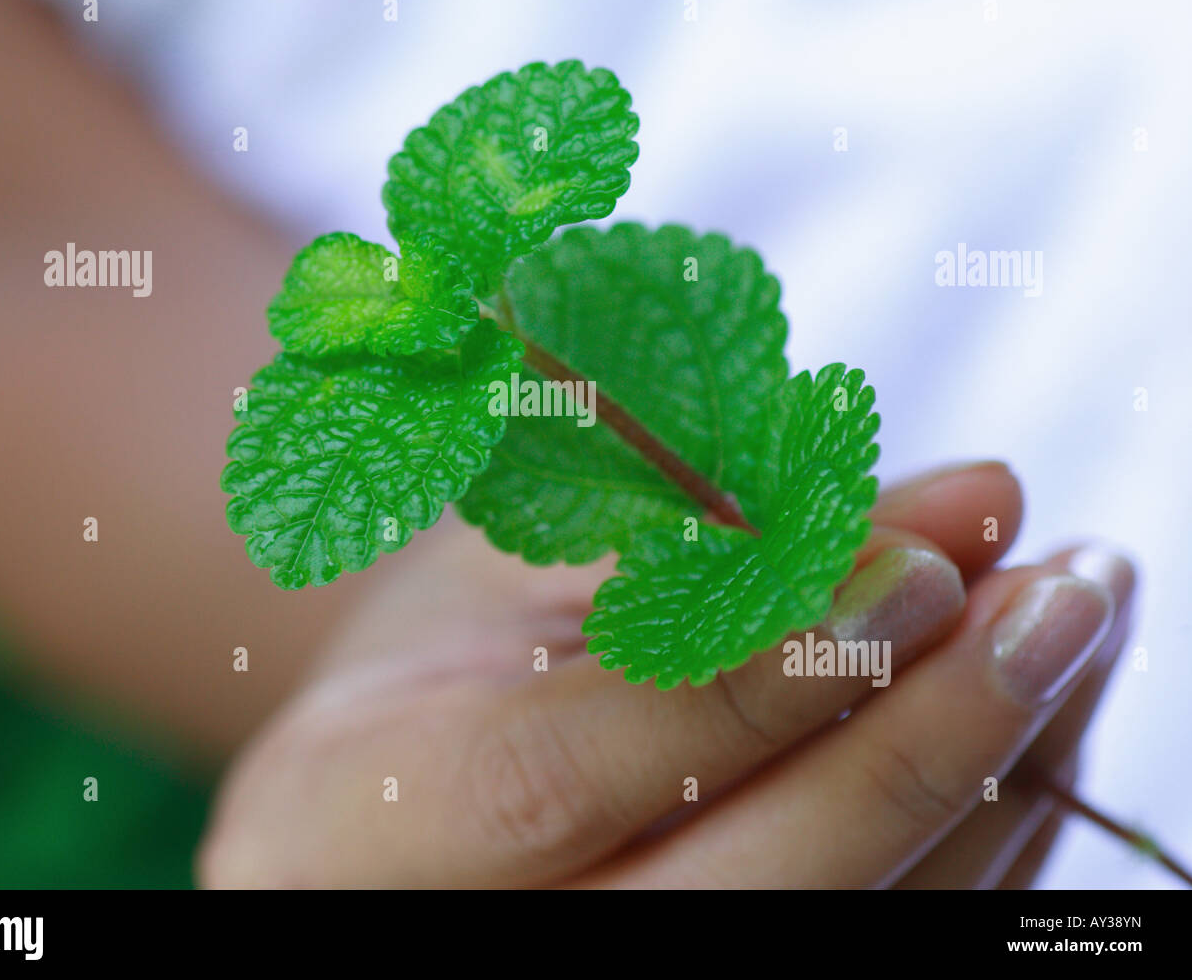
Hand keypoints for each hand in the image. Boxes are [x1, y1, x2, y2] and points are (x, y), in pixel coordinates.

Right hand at [197, 461, 1132, 887]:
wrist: (370, 842)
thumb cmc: (423, 686)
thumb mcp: (497, 586)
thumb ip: (682, 535)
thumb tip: (914, 508)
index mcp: (413, 815)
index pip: (610, 755)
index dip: (777, 662)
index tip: (925, 559)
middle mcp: (524, 939)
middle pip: (773, 882)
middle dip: (937, 735)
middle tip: (1066, 587)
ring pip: (863, 920)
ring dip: (1003, 773)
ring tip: (1074, 618)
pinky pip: (896, 937)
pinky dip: (989, 832)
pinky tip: (1031, 714)